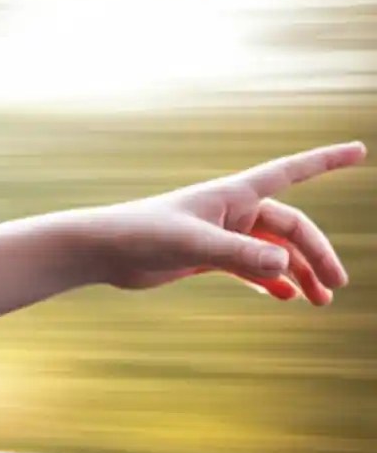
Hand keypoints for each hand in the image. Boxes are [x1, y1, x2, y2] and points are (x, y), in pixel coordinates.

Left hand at [85, 141, 366, 304]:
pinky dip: (268, 280)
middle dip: (316, 254)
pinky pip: (249, 267)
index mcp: (232, 194)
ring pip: (272, 251)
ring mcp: (220, 233)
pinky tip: (285, 297)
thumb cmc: (142, 235)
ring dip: (297, 272)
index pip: (290, 172)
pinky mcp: (205, 256)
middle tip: (335, 287)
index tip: (359, 150)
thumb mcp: (194, 245)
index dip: (325, 161)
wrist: (102, 250)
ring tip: (318, 302)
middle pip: (289, 228)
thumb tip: (286, 267)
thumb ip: (239, 256)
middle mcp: (231, 210)